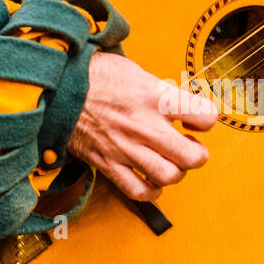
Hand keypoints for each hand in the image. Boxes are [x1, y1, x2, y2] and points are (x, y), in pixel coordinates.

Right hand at [68, 52, 217, 201]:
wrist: (57, 88)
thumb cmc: (95, 76)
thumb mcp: (136, 72)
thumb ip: (161, 92)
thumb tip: (177, 103)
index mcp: (156, 98)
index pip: (205, 117)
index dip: (207, 120)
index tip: (197, 121)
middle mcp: (145, 126)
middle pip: (192, 157)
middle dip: (197, 155)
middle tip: (190, 147)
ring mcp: (127, 148)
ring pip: (169, 177)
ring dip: (175, 172)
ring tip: (169, 161)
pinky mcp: (109, 164)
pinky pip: (139, 191)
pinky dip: (151, 191)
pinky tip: (151, 179)